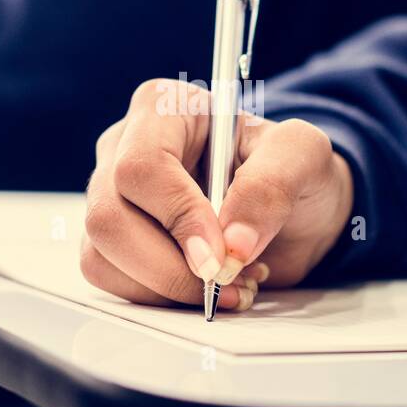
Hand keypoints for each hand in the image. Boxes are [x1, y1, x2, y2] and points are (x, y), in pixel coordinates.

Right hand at [81, 78, 353, 310]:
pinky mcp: (113, 240)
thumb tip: (231, 242)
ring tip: (227, 281)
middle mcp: (124, 148)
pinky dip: (162, 298)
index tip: (220, 253)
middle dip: (170, 266)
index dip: (179, 217)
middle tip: (225, 278)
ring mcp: (111, 195)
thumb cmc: (291, 171)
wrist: (293, 212)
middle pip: (109, 217)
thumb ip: (272, 186)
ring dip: (168, 287)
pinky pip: (112, 280)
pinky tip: (205, 287)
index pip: (142, 166)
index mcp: (164, 109)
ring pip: (101, 255)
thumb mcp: (305, 158)